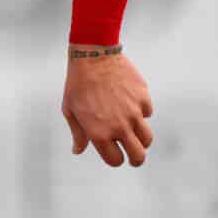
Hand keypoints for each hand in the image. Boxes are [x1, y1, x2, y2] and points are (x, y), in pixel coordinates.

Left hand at [62, 49, 153, 167]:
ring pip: (147, 138)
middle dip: (136, 160)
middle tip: (134, 157)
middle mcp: (119, 126)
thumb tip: (78, 151)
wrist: (93, 57)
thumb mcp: (70, 110)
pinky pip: (147, 112)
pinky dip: (141, 112)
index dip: (115, 160)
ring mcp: (134, 113)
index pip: (115, 160)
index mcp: (99, 133)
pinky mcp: (143, 98)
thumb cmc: (77, 84)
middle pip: (138, 156)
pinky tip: (130, 104)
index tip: (115, 156)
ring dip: (142, 140)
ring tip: (135, 135)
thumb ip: (78, 134)